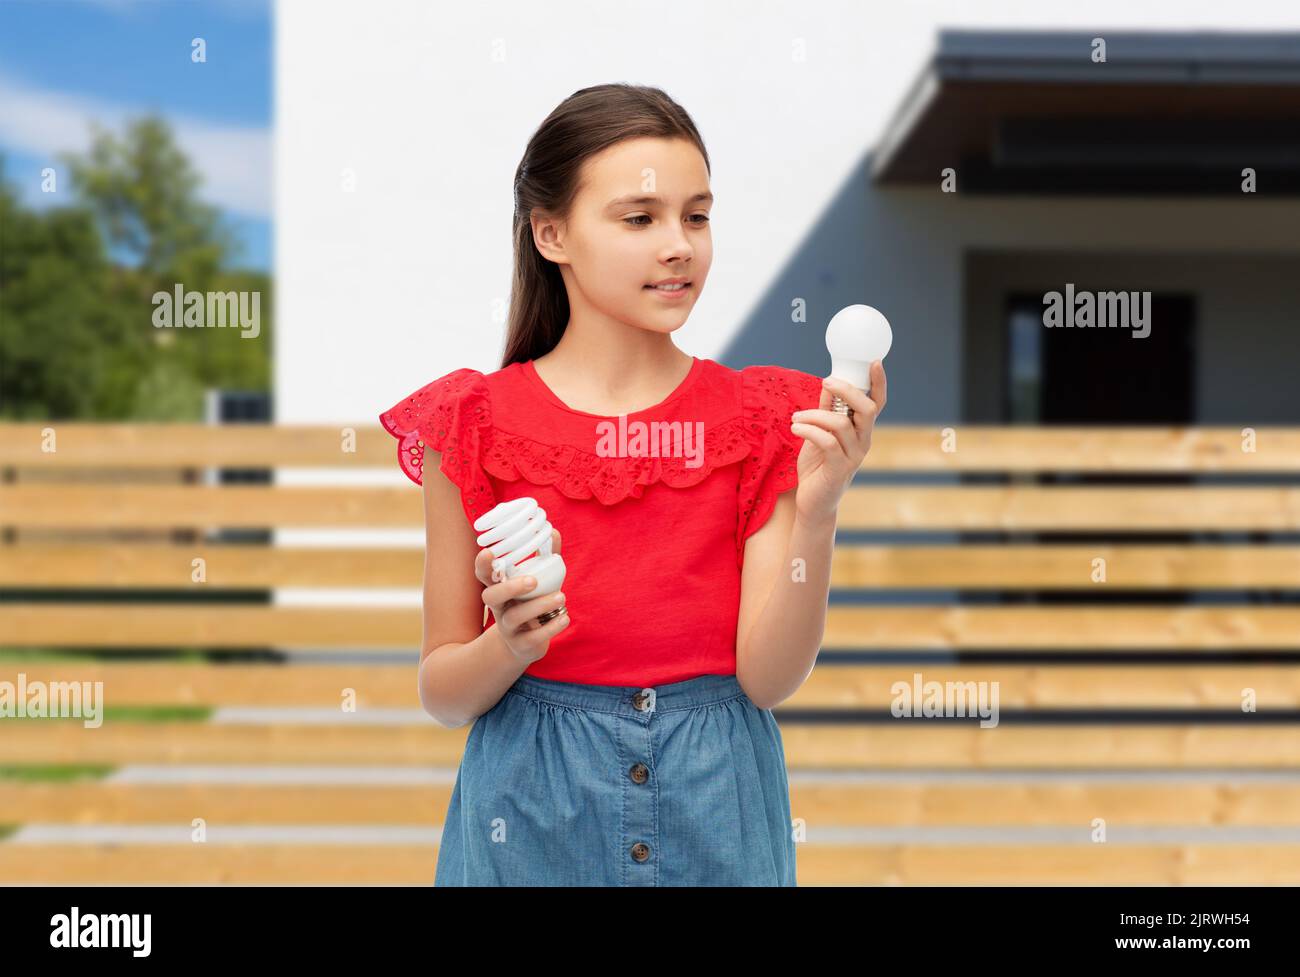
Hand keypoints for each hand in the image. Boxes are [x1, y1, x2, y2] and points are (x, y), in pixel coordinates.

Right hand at [474, 528, 568, 664]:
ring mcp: (508, 628)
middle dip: (511, 587)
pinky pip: (533, 637)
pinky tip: (565, 617)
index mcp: (500, 589)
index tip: (488, 552)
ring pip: (516, 617)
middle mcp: (499, 608)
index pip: (484, 576)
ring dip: (539, 605)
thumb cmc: (531, 603)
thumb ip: (545, 557)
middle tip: (533, 580)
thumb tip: (554, 531)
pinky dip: (551, 627)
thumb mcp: (536, 581)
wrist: (525, 644)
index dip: (482, 565)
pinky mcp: (522, 645)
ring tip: (561, 597)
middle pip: (492, 597)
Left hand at [789, 360, 886, 524]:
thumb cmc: (818, 466)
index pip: (877, 404)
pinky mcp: (838, 469)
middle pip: (867, 409)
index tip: (874, 362)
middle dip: (846, 391)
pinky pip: (827, 441)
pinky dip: (810, 430)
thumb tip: (828, 384)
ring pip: (841, 423)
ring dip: (815, 414)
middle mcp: (863, 442)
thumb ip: (826, 411)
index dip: (879, 383)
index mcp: (862, 431)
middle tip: (825, 382)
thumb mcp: (820, 433)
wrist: (813, 502)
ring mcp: (853, 457)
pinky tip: (796, 427)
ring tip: (796, 417)